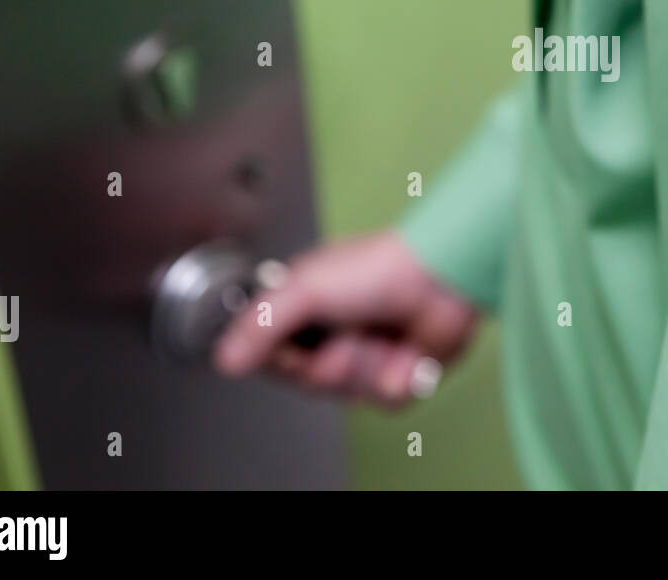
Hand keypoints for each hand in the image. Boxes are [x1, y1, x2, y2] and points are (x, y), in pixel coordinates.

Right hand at [212, 230, 478, 406]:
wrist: (443, 277)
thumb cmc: (380, 268)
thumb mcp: (305, 288)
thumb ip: (259, 324)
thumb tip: (224, 359)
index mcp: (306, 308)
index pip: (272, 356)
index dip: (282, 359)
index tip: (294, 347)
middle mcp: (334, 331)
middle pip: (309, 380)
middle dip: (330, 364)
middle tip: (347, 336)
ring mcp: (368, 353)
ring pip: (348, 394)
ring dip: (367, 368)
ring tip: (382, 337)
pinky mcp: (400, 371)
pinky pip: (386, 399)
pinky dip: (399, 377)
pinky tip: (408, 350)